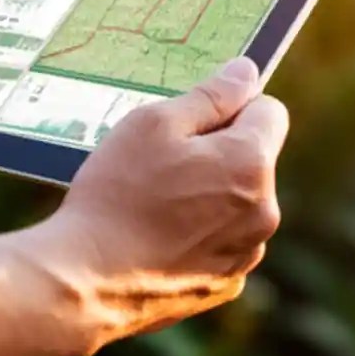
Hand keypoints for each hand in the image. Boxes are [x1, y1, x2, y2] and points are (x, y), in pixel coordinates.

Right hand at [34, 57, 288, 349]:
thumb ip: (211, 94)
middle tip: (162, 164)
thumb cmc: (117, 194)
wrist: (85, 282)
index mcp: (251, 163)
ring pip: (238, 203)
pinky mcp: (226, 283)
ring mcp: (247, 252)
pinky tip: (158, 238)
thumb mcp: (155, 124)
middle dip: (219, 153)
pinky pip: (222, 242)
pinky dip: (199, 235)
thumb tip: (247, 72)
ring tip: (154, 204)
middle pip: (253, 159)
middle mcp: (264, 210)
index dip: (231, 107)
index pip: (269, 111)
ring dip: (210, 195)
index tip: (193, 122)